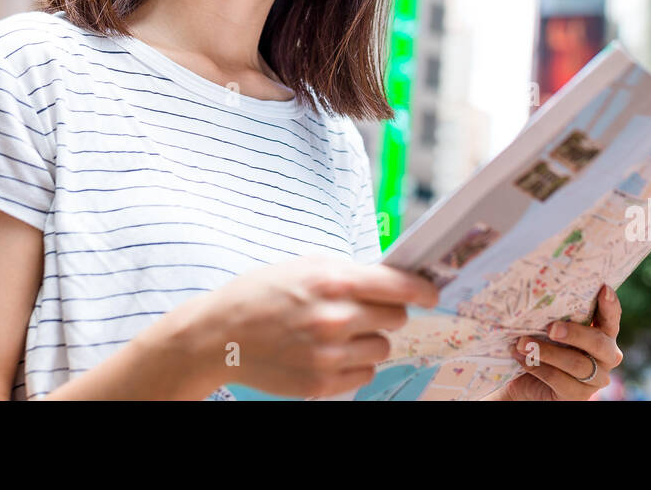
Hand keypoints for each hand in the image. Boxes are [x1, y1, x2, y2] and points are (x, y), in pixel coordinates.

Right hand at [191, 255, 439, 397]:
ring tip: (337, 333)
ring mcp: (329, 355)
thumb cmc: (262, 294)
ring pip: (383, 348)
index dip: (421, 289)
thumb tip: (392, 280)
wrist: (219, 335)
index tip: (431, 293)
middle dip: (384, 312)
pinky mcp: (322, 384)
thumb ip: (349, 272)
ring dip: (368, 340)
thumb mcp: (305, 266)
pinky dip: (354, 365)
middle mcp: (335, 318)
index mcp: (333, 281)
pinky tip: (328, 353)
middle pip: (396, 318)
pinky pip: (365, 375)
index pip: (399, 286)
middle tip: (361, 311)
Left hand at [487, 283, 622, 400]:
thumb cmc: (543, 345)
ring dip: (547, 352)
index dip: (610, 305)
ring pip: (577, 364)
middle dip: (575, 334)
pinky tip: (521, 357)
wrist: (527, 380)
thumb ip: (558, 316)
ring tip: (522, 342)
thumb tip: (542, 293)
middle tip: (551, 328)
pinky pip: (559, 380)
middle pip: (599, 344)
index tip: (603, 289)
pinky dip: (537, 367)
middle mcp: (607, 357)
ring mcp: (596, 379)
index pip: (611, 318)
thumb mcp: (552, 329)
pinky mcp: (578, 396)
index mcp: (604, 335)